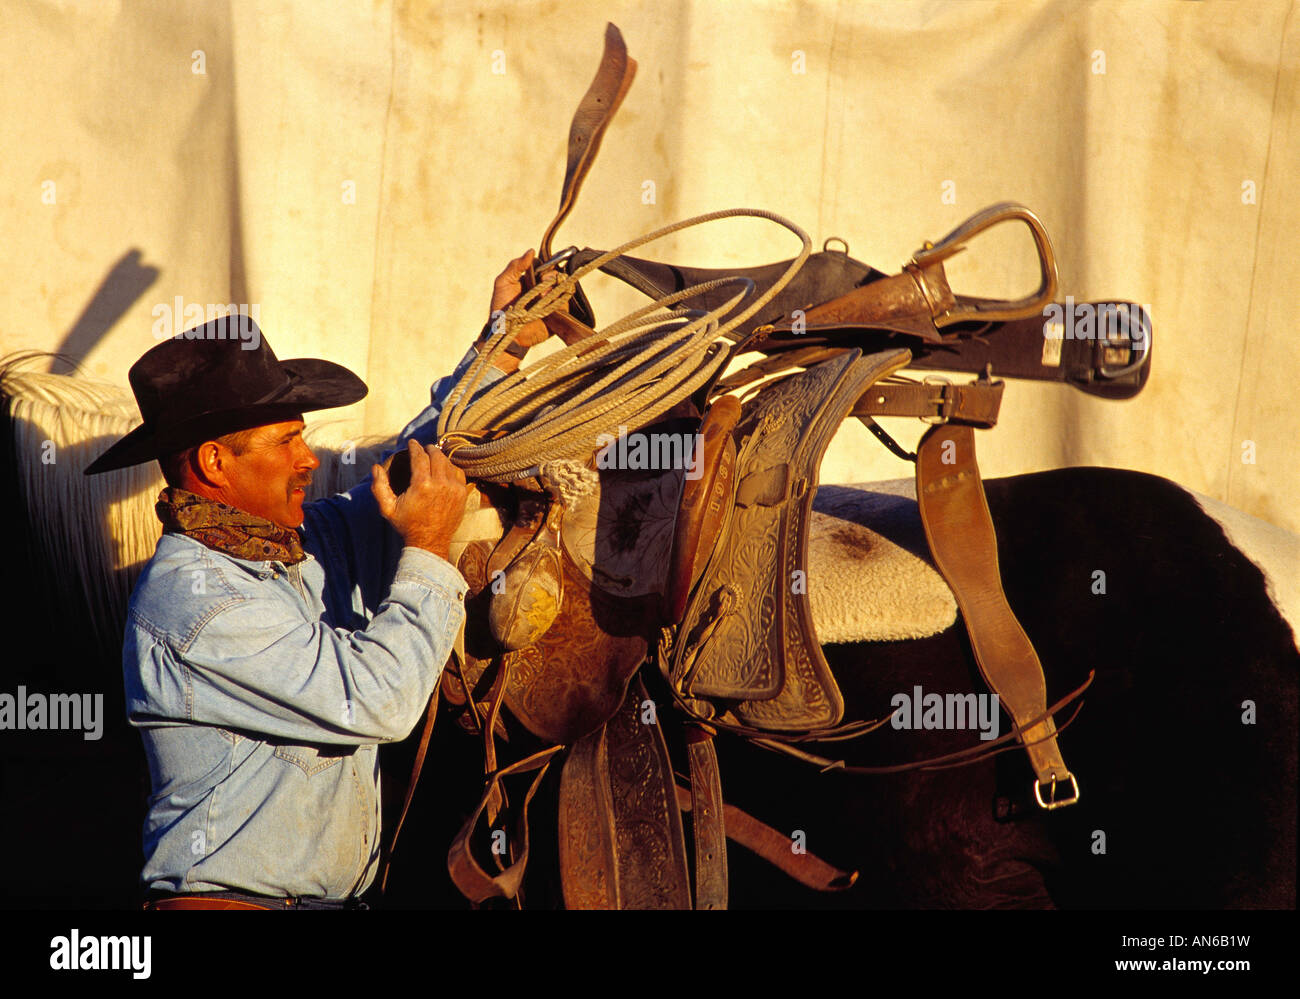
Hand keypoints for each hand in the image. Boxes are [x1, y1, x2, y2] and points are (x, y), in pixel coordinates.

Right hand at [371, 440, 470, 558]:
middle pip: (436, 455)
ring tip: (433, 457)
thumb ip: (379, 486)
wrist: (429, 542)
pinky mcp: (462, 494)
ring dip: (440, 458)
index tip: (412, 442)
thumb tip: (376, 467)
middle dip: (429, 449)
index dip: (415, 446)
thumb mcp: (387, 508)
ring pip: (448, 463)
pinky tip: (444, 469)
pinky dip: (451, 468)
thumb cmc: (407, 525)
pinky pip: (458, 473)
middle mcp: (440, 484)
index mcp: (422, 485)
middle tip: (424, 448)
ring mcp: (454, 489)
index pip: (420, 456)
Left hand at [487, 250, 570, 358]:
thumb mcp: (503, 283)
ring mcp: (552, 299)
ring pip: (563, 287)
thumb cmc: (502, 307)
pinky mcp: (559, 313)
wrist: (508, 333)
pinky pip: (567, 303)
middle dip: (551, 278)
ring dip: (555, 289)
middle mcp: (544, 287)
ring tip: (543, 296)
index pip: (545, 266)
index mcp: (531, 278)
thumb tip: (531, 251)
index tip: (539, 273)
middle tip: (542, 284)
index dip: (545, 267)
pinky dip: (561, 301)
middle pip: (556, 275)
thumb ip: (515, 266)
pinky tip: (550, 304)